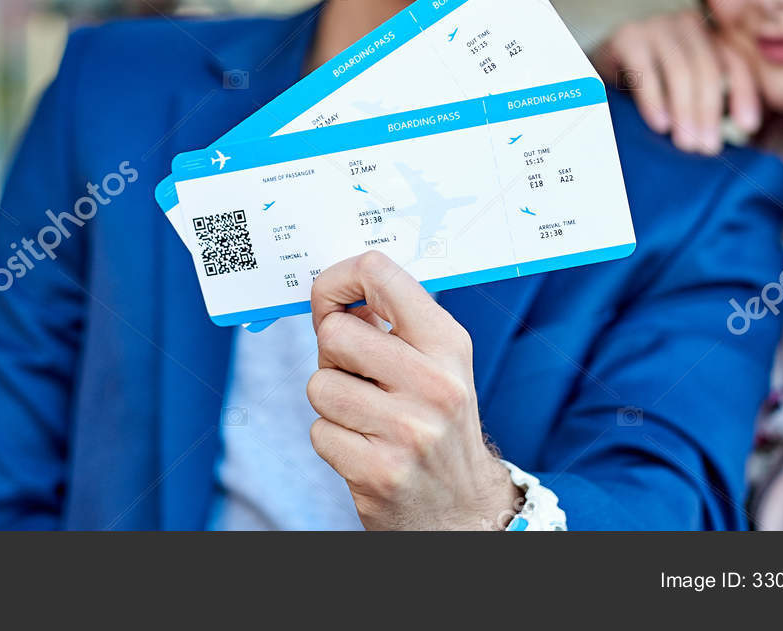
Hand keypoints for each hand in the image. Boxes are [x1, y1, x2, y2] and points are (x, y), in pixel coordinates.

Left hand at [307, 251, 521, 530]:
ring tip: (365, 415)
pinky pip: (319, 431)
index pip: (379, 274)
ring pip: (319, 385)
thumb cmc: (437, 422)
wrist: (463, 508)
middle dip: (333, 355)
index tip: (331, 297)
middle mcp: (434, 383)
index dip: (338, 279)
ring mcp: (408, 430)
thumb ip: (391, 325)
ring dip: (331, 401)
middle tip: (358, 376)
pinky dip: (333, 439)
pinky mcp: (380, 472)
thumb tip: (333, 295)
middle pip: (335, 333)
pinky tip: (365, 446)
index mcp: (448, 343)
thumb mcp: (437, 362)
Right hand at [592, 10, 759, 152]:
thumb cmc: (647, 88)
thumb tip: (745, 133)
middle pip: (708, 69)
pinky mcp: (627, 36)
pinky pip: (647, 73)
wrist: (590, 71)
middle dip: (710, 112)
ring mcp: (655, 25)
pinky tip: (660, 126)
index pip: (734, 61)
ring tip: (685, 143)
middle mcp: (685, 22)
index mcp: (707, 33)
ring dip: (686, 111)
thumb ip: (711, 100)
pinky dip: (655, 102)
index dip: (744, 93)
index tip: (748, 127)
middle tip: (706, 147)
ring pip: (681, 71)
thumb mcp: (684, 90)